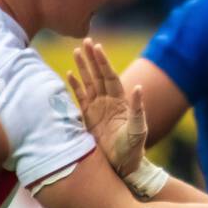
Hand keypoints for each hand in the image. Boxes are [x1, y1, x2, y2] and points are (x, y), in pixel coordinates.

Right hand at [67, 38, 146, 176]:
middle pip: (98, 75)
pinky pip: (80, 98)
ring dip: (83, 67)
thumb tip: (137, 87)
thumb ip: (137, 109)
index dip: (103, 62)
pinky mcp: (88, 118)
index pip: (110, 76)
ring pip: (89, 83)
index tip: (97, 47)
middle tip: (86, 41)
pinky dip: (75, 86)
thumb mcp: (138, 129)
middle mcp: (108, 102)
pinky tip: (69, 74)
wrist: (122, 167)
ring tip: (76, 51)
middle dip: (92, 58)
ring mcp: (98, 109)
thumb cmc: (133, 150)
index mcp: (120, 102)